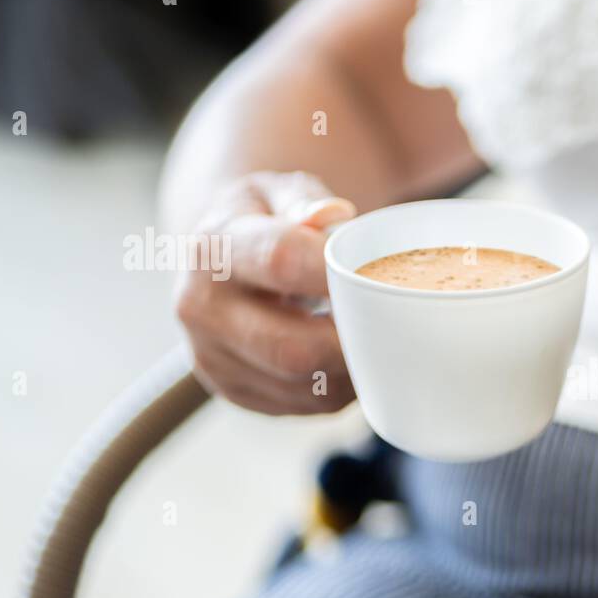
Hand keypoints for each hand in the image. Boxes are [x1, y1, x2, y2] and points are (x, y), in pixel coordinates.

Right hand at [174, 171, 357, 414]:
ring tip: (376, 339)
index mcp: (215, 247)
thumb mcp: (277, 192)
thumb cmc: (263, 221)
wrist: (215, 260)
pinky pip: (305, 404)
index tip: (381, 278)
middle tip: (396, 327)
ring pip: (304, 385)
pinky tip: (350, 358)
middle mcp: (201, 308)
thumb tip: (336, 216)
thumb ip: (307, 200)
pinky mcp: (233, 391)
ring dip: (352, 369)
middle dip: (352, 342)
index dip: (338, 275)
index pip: (281, 262)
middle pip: (292, 347)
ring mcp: (212, 358)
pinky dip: (341, 387)